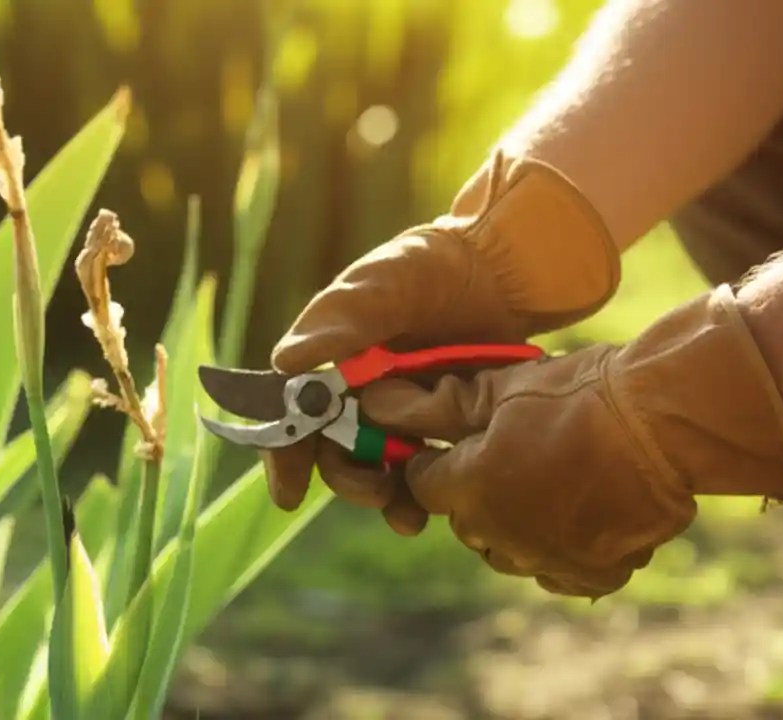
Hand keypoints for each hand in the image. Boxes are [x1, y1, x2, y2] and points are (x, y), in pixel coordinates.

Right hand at [263, 150, 620, 525]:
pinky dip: (424, 492)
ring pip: (376, 468)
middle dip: (346, 479)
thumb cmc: (428, 266)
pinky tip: (434, 509)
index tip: (289, 491)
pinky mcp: (438, 425)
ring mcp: (397, 412)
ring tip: (407, 515)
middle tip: (374, 491)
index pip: (291, 413)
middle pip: (332, 451)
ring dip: (384, 497)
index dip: (284, 454)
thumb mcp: (385, 285)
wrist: (499, 271)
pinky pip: (423, 468)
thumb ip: (342, 320)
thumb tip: (285, 364)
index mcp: (326, 361)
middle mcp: (354, 393)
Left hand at [358, 285, 782, 597]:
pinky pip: (554, 568)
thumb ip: (431, 406)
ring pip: (505, 549)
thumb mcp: (498, 389)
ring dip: (512, 521)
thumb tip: (374, 405)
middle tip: (510, 451)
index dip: (434, 461)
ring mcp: (549, 560)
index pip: (422, 485)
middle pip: (463, 520)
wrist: (667, 423)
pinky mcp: (593, 573)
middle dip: (473, 490)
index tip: (458, 441)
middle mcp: (503, 536)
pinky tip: (580, 507)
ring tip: (547, 476)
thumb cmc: (577, 395)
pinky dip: (558, 545)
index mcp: (472, 489)